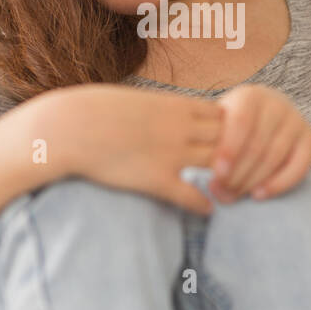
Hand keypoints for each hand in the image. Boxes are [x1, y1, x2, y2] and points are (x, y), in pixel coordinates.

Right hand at [45, 84, 223, 215]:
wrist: (70, 126)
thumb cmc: (97, 110)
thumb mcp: (138, 99)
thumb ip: (161, 108)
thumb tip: (169, 112)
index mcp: (178, 106)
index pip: (225, 116)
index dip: (231, 130)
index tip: (230, 142)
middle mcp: (181, 128)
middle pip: (229, 140)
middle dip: (236, 154)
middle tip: (240, 169)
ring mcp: (171, 154)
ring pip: (218, 166)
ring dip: (226, 179)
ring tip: (229, 190)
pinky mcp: (156, 179)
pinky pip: (192, 195)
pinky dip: (203, 204)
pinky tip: (207, 210)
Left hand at [207, 84, 310, 203]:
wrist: (259, 118)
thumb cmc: (230, 126)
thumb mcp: (218, 126)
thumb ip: (212, 147)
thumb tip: (207, 182)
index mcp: (250, 96)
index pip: (241, 122)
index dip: (229, 150)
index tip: (217, 174)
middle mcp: (277, 104)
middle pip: (258, 144)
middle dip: (237, 173)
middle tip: (221, 191)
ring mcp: (296, 121)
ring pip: (275, 157)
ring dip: (252, 181)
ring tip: (233, 195)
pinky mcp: (309, 139)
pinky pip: (298, 167)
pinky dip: (278, 185)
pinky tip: (258, 195)